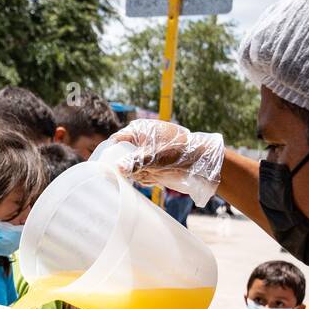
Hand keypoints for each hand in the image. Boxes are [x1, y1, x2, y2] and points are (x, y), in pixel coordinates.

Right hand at [108, 119, 224, 202]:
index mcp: (137, 130)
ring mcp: (146, 151)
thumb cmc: (177, 152)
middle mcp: (140, 139)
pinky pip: (142, 172)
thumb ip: (134, 163)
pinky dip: (147, 177)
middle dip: (130, 169)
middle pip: (122, 157)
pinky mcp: (153, 161)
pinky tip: (157, 178)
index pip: (115, 141)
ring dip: (140, 175)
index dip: (111, 154)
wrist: (201, 160)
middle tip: (140, 174)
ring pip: (132, 167)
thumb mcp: (153, 157)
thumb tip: (117, 168)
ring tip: (153, 176)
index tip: (108, 168)